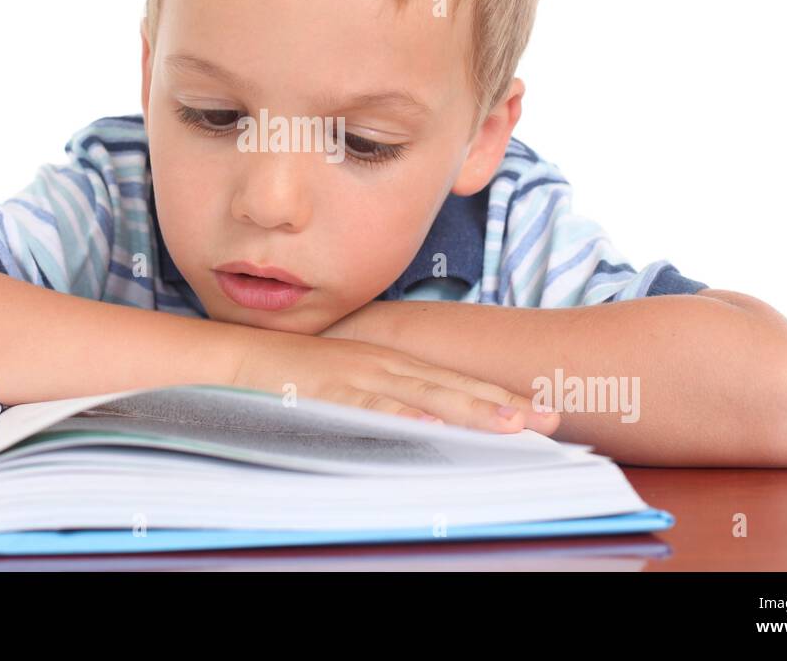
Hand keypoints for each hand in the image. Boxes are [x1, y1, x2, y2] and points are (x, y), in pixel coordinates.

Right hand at [231, 321, 556, 434]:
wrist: (236, 358)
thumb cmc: (291, 378)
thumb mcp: (345, 387)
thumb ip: (382, 402)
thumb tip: (422, 428)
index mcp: (389, 363)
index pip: (454, 382)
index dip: (498, 397)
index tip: (540, 413)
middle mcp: (382, 363)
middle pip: (453, 385)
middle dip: (504, 403)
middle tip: (550, 419)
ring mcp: (357, 375)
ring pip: (424, 395)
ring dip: (469, 408)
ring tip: (513, 424)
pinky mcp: (329, 390)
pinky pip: (372, 406)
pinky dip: (404, 415)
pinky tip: (432, 427)